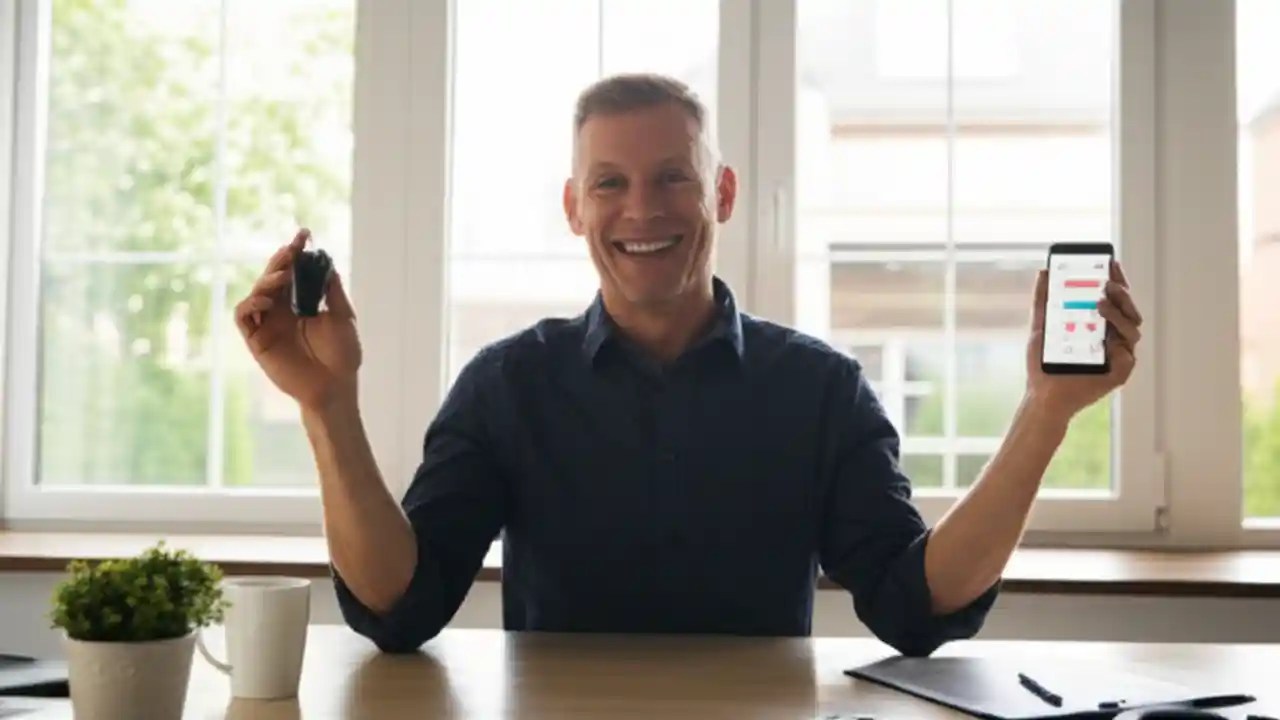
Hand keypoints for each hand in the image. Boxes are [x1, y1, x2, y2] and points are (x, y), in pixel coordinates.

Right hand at [234, 228, 361, 410]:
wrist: (335, 388)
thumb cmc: (343, 356)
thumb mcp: (342, 318)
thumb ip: (332, 292)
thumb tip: (328, 263)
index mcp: (301, 306)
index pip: (293, 273)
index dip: (295, 253)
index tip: (304, 234)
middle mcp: (282, 313)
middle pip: (272, 279)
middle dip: (280, 260)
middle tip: (291, 249)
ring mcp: (268, 326)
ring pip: (255, 293)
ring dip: (266, 280)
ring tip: (285, 276)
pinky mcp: (257, 342)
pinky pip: (244, 318)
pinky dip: (251, 305)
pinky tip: (268, 302)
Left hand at [1024, 259, 1142, 420]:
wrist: (1042, 394)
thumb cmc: (1043, 363)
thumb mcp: (1041, 326)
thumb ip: (1043, 300)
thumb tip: (1044, 271)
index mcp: (1098, 325)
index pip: (1114, 297)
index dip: (1116, 279)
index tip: (1111, 262)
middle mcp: (1112, 337)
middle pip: (1128, 310)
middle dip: (1122, 293)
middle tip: (1107, 282)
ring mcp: (1119, 355)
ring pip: (1132, 328)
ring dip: (1120, 313)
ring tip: (1101, 303)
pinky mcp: (1120, 373)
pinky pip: (1128, 355)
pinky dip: (1119, 343)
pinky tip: (1108, 338)